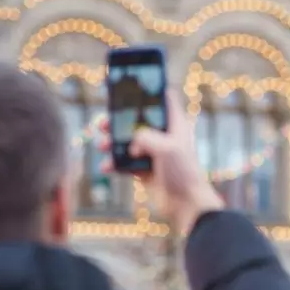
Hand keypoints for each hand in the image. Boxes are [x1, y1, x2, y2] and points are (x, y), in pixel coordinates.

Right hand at [98, 90, 223, 233]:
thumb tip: (133, 142)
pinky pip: (126, 163)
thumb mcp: (166, 148)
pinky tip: (107, 166)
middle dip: (119, 121)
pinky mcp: (146, 171)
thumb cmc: (183, 173)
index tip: (130, 84)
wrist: (187, 205)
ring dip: (113, 143)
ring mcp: (154, 154)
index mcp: (175, 125)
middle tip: (104, 123)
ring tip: (102, 146)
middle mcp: (164, 137)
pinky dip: (115, 164)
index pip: (163, 99)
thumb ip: (146, 136)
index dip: (149, 90)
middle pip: (138, 120)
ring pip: (128, 142)